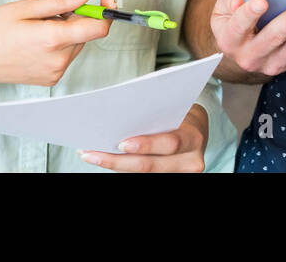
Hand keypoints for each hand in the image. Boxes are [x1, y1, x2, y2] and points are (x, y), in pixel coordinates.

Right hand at [0, 0, 115, 88]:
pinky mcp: (50, 79)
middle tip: (52, 10)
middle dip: (78, 17)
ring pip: (77, 44)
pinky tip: (36, 40)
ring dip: (68, 31)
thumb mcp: (25, 7)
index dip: (106, 9)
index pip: (99, 28)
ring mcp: (54, 73)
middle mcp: (58, 61)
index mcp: (53, 40)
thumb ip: (61, 1)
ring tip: (38, 26)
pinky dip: (59, 44)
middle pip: (87, 33)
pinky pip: (66, 56)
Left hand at [79, 103, 209, 171]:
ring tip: (89, 155)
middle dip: (118, 161)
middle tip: (93, 154)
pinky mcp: (170, 178)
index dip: (146, 145)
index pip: (170, 143)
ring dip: (113, 165)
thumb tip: (119, 107)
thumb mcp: (174, 106)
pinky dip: (120, 168)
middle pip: (150, 165)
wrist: (196, 131)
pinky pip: (143, 176)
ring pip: (143, 174)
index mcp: (193, 138)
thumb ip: (154, 108)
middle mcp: (190, 161)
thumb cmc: (180, 113)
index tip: (122, 143)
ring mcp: (181, 174)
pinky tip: (102, 159)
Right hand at [210, 0, 285, 76]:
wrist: (243, 43)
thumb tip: (238, 1)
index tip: (262, 1)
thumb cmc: (234, 14)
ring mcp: (271, 64)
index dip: (249, 15)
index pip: (238, 26)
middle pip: (272, 39)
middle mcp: (249, 57)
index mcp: (230, 40)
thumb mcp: (224, 5)